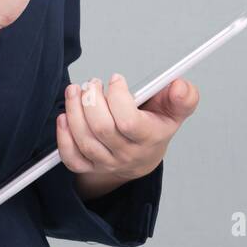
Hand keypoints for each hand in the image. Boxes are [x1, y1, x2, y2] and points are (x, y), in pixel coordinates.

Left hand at [55, 75, 199, 188]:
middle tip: (91, 83)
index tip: (116, 78)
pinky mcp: (90, 167)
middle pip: (102, 129)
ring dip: (74, 111)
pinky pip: (72, 158)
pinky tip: (65, 117)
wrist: (144, 156)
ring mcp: (107, 162)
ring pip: (85, 141)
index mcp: (149, 138)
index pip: (129, 121)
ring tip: (75, 91)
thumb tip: (179, 86)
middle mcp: (127, 154)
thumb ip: (183, 97)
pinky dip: (63, 138)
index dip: (118, 97)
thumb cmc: (156, 125)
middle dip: (91, 100)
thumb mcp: (175, 110)